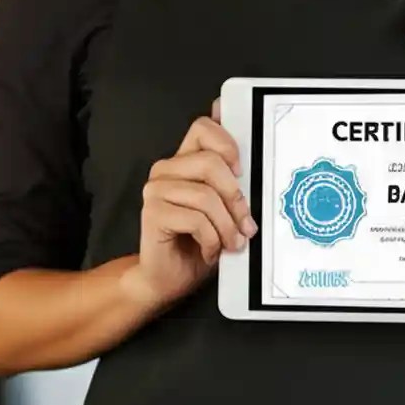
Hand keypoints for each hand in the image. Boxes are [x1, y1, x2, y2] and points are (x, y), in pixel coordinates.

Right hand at [124, 99, 257, 306]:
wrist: (169, 278)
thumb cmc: (200, 243)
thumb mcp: (224, 209)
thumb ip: (233, 183)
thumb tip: (252, 162)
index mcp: (185, 160)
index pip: (203, 126)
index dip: (227, 142)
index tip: (242, 170)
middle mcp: (167, 169)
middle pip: (211, 162)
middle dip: (236, 197)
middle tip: (246, 224)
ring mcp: (156, 189)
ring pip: (206, 195)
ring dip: (226, 226)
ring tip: (231, 243)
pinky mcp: (152, 213)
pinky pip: (195, 219)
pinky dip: (212, 240)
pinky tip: (211, 251)